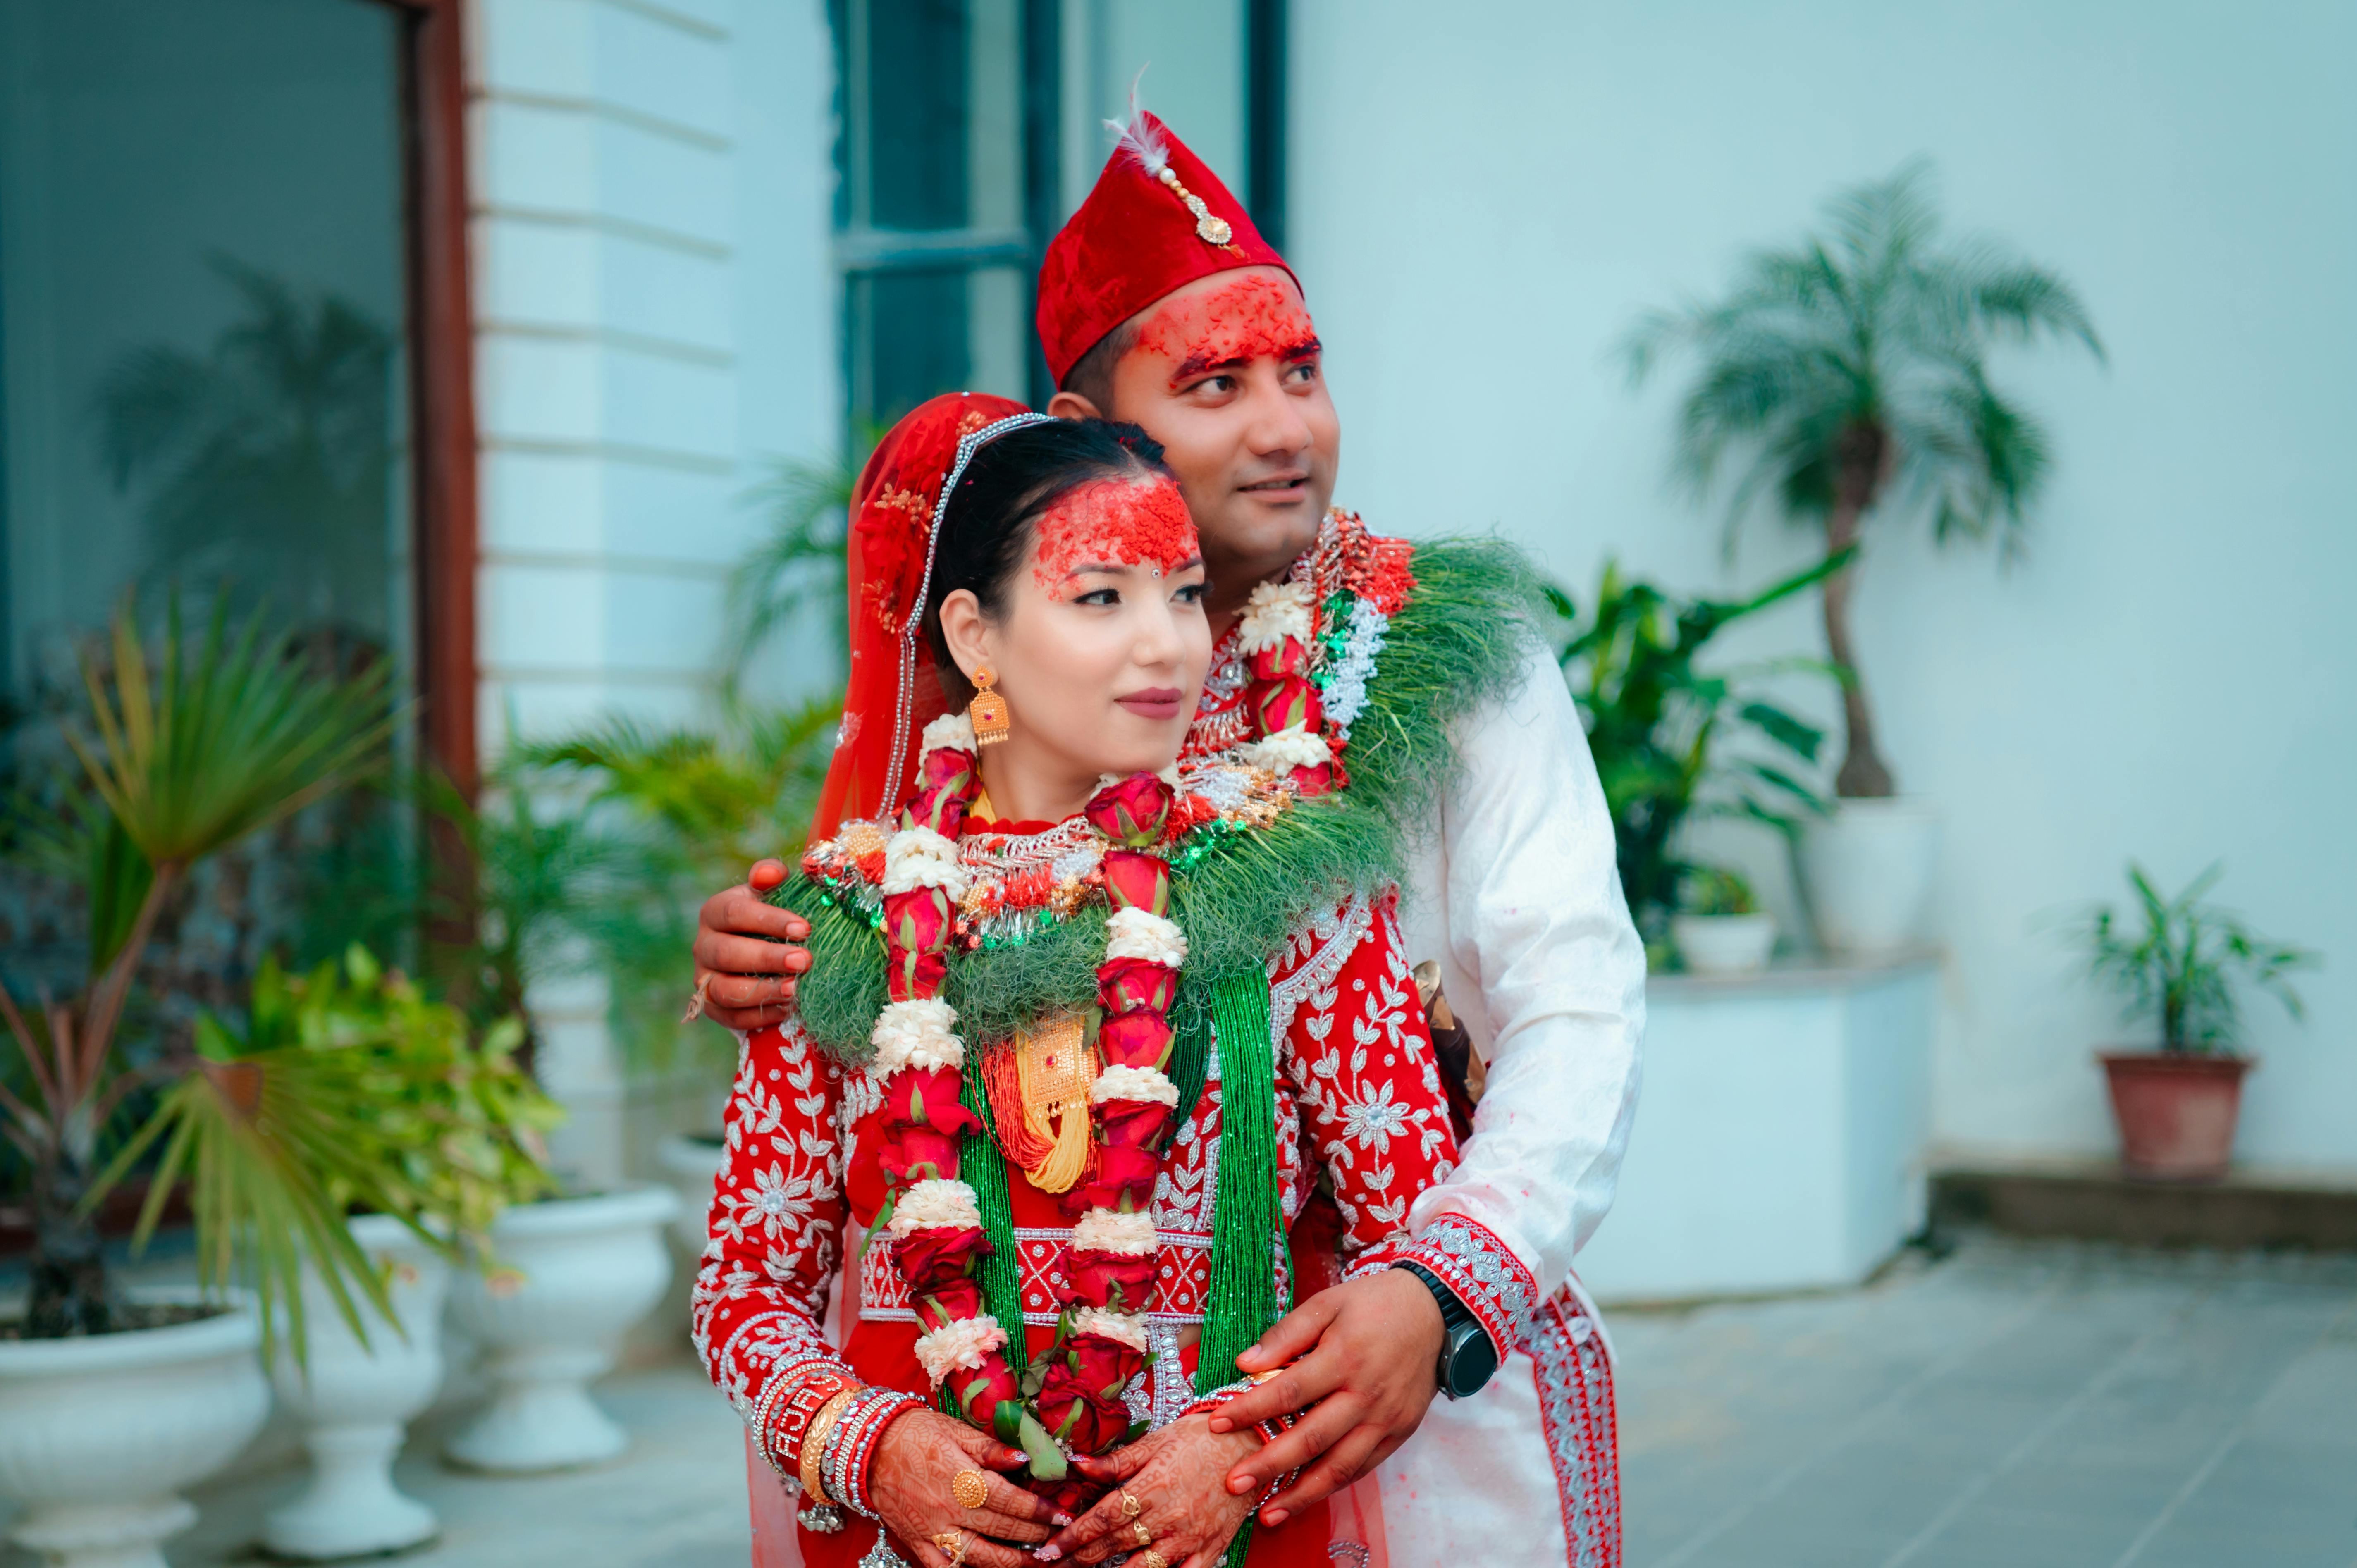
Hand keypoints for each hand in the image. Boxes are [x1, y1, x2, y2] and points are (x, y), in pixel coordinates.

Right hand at [691, 860, 810, 1030]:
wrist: (757, 954)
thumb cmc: (768, 917)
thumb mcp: (769, 894)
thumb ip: (770, 878)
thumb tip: (771, 872)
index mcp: (714, 912)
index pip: (734, 913)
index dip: (769, 920)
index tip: (804, 928)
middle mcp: (703, 946)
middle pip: (728, 953)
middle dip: (768, 958)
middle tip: (805, 961)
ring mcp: (705, 980)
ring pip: (726, 990)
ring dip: (763, 990)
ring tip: (796, 989)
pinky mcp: (713, 1009)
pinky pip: (732, 1018)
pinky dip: (761, 1016)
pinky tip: (789, 1009)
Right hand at [866, 1408, 1061, 1567]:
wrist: (869, 1448)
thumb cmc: (916, 1433)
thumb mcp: (956, 1430)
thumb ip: (991, 1448)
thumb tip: (1026, 1458)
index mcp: (960, 1476)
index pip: (1009, 1500)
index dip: (1040, 1510)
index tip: (1063, 1513)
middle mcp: (948, 1508)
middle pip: (1001, 1530)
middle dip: (1036, 1535)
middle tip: (1060, 1536)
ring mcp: (932, 1530)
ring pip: (979, 1557)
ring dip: (1012, 1562)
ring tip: (1038, 1561)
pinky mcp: (917, 1543)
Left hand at [1038, 1415, 1260, 1565]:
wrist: (1254, 1444)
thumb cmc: (1203, 1437)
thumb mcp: (1157, 1440)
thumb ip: (1117, 1460)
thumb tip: (1079, 1465)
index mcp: (1153, 1485)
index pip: (1103, 1517)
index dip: (1073, 1534)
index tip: (1050, 1546)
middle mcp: (1170, 1515)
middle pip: (1115, 1544)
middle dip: (1081, 1557)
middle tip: (1053, 1564)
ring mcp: (1191, 1537)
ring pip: (1143, 1567)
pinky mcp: (1211, 1550)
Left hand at [1207, 1269, 1447, 1526]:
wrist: (1432, 1311)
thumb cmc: (1373, 1304)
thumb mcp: (1327, 1304)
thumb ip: (1286, 1334)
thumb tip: (1244, 1364)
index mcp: (1344, 1358)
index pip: (1287, 1392)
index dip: (1249, 1411)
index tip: (1216, 1424)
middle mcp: (1366, 1395)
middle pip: (1311, 1439)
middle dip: (1269, 1465)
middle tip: (1234, 1484)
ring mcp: (1386, 1419)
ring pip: (1339, 1467)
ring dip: (1302, 1495)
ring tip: (1269, 1514)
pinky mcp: (1400, 1432)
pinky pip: (1363, 1467)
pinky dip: (1334, 1485)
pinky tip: (1308, 1496)